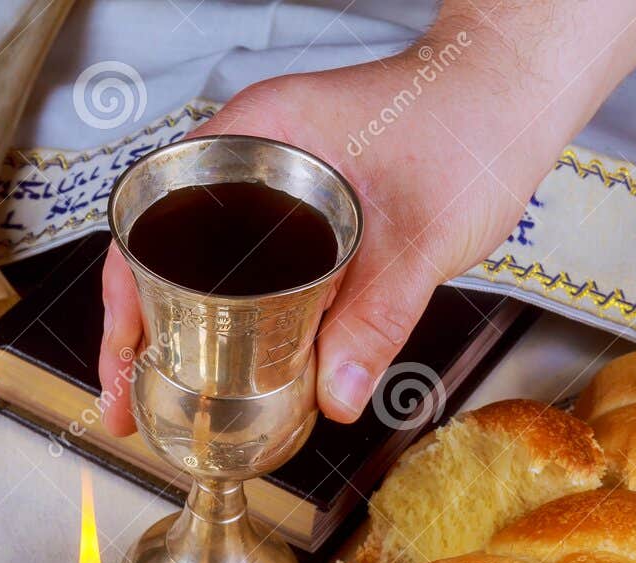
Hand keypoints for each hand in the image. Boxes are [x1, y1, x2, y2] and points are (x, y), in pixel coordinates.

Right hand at [97, 1, 635, 435]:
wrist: (516, 90)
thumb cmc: (469, 123)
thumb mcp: (419, 236)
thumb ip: (376, 318)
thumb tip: (333, 400)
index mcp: (250, 139)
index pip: (149, 225)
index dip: (120, 304)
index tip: (119, 367)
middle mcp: (249, 154)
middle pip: (163, 251)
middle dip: (139, 329)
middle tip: (134, 400)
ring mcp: (275, 177)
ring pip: (204, 262)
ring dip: (182, 323)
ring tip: (173, 391)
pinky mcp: (307, 203)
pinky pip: (250, 262)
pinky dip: (233, 311)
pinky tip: (241, 357)